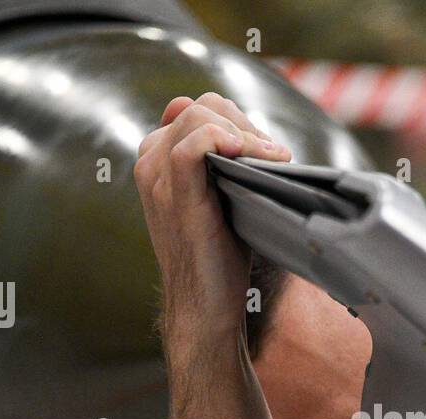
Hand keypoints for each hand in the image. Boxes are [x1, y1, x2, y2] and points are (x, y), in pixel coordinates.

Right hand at [134, 93, 290, 374]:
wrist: (205, 305)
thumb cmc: (219, 257)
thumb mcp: (223, 199)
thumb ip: (228, 164)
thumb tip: (255, 136)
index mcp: (159, 159)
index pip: (200, 109)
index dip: (239, 121)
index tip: (267, 152)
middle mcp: (151, 161)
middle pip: (202, 106)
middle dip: (246, 124)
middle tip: (275, 157)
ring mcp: (158, 177)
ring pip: (198, 117)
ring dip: (245, 133)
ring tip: (272, 160)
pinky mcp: (176, 196)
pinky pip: (191, 145)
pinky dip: (224, 140)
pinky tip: (252, 156)